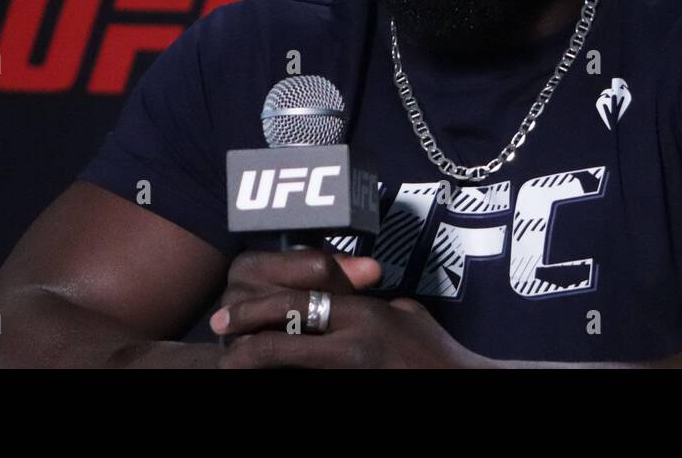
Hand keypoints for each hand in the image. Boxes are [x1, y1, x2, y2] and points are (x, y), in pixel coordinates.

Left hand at [209, 249, 487, 367]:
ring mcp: (354, 368)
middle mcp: (356, 340)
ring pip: (288, 362)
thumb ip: (374, 304)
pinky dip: (283, 377)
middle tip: (219, 339)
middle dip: (243, 336)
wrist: (463, 386)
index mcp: (366, 314)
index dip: (256, 310)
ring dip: (257, 364)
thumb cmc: (440, 355)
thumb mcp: (407, 316)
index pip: (299, 301)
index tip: (228, 319)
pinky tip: (267, 377)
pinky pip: (306, 379)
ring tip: (233, 364)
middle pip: (284, 332)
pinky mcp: (353, 385)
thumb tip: (349, 296)